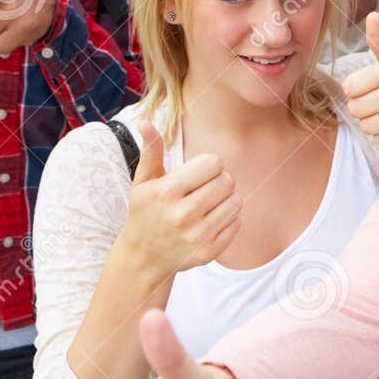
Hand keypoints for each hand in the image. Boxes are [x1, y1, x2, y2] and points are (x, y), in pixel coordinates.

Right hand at [118, 120, 240, 279]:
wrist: (142, 257)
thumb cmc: (145, 212)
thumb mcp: (143, 181)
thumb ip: (151, 150)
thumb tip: (146, 122)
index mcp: (166, 192)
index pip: (213, 163)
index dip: (209, 165)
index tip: (199, 173)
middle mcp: (182, 215)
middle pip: (227, 181)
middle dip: (220, 180)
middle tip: (206, 188)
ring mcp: (196, 236)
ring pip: (236, 202)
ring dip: (227, 198)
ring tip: (210, 203)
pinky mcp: (208, 253)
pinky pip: (237, 224)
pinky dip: (228, 219)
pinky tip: (211, 221)